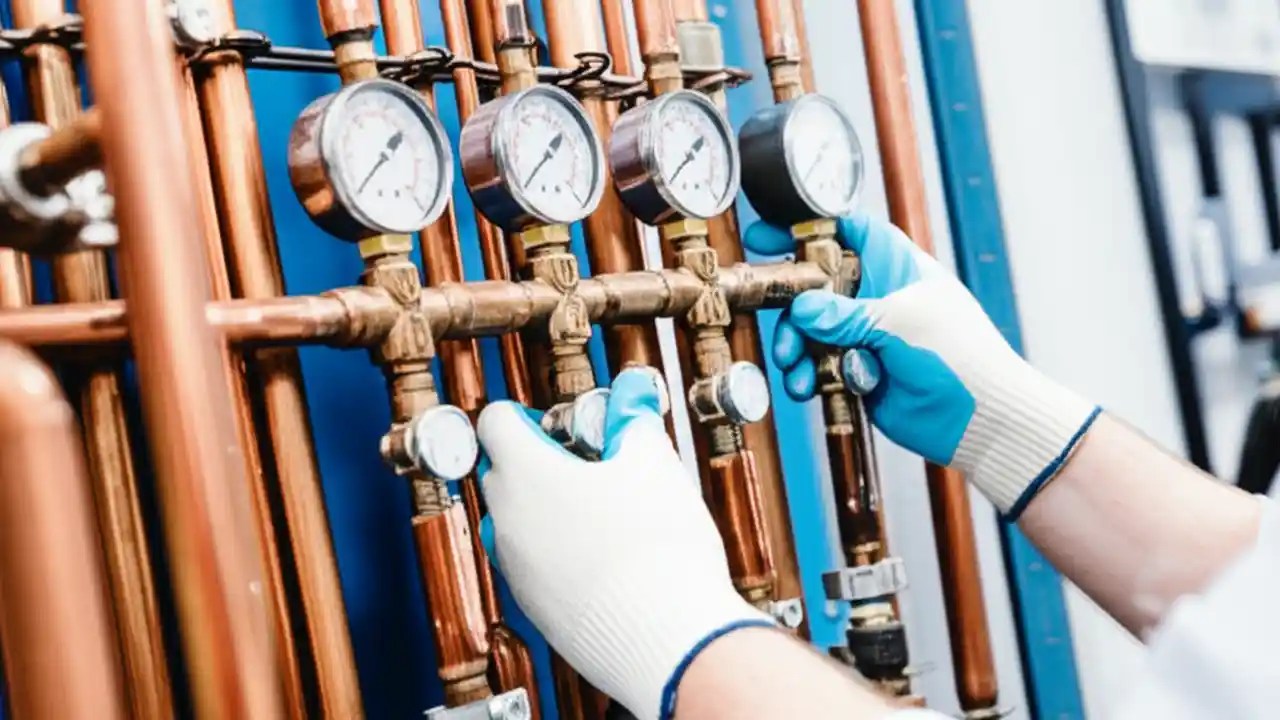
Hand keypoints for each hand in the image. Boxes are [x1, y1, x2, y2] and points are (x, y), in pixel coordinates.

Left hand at [477, 369, 773, 719]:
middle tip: (589, 464)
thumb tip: (633, 389)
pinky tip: (605, 555)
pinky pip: (531, 565)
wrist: (669, 638)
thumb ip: (633, 419)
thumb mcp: (653, 463)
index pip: (495, 423)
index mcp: (526, 475)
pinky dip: (556, 552)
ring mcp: (517, 570)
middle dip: (538, 461)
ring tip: (600, 512)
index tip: (562, 426)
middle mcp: (507, 523)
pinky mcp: (535, 608)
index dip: (528, 416)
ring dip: (544, 510)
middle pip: (500, 472)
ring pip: (513, 522)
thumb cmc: (657, 551)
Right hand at [744, 214, 1098, 516]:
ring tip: (794, 367)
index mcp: (896, 269)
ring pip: (811, 330)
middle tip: (777, 320)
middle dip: (791, 304)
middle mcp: (877, 297)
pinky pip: (818, 366)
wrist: (979, 419)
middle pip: (816, 285)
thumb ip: (845, 315)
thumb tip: (800, 308)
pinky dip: (806, 375)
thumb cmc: (957, 355)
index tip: (769, 233)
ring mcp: (866, 336)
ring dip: (795, 347)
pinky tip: (805, 387)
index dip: (809, 228)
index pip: (849, 232)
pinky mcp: (857, 372)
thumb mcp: (900, 323)